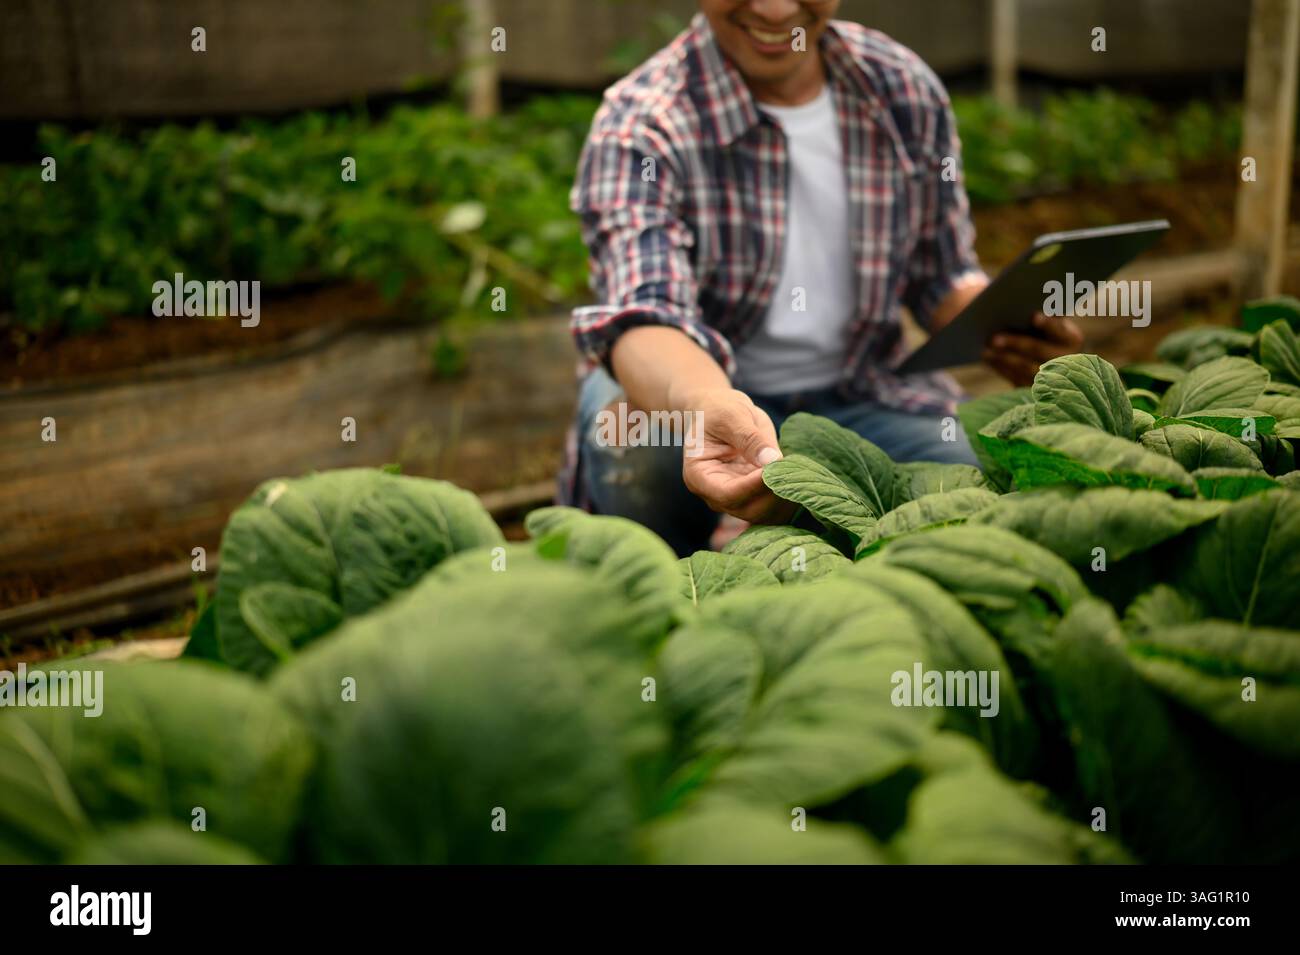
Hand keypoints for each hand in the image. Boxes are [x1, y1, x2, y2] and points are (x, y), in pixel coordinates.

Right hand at [681, 389, 797, 523]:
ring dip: (784, 498)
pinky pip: (772, 509)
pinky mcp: (752, 497)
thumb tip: (772, 461)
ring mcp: (733, 498)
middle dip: (774, 494)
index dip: (755, 486)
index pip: (727, 493)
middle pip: (747, 509)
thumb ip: (750, 438)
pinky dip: (788, 498)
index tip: (778, 467)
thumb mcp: (732, 416)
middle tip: (797, 470)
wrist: (720, 413)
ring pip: (763, 514)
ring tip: (800, 471)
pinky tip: (799, 477)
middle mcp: (714, 494)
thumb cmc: (720, 410)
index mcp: (699, 475)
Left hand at [983, 312, 1083, 385]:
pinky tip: (987, 357)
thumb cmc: (1041, 325)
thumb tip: (1033, 298)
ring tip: (985, 349)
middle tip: (994, 337)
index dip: (1048, 324)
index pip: (1059, 330)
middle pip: (1039, 350)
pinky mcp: (1034, 387)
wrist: (1041, 348)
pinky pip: (1016, 378)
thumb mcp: (1046, 317)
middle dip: (1016, 343)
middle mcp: (1066, 359)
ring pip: (1025, 367)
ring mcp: (1052, 376)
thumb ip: (1044, 309)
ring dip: (1003, 357)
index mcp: (1071, 338)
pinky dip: (1001, 366)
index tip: (1033, 316)